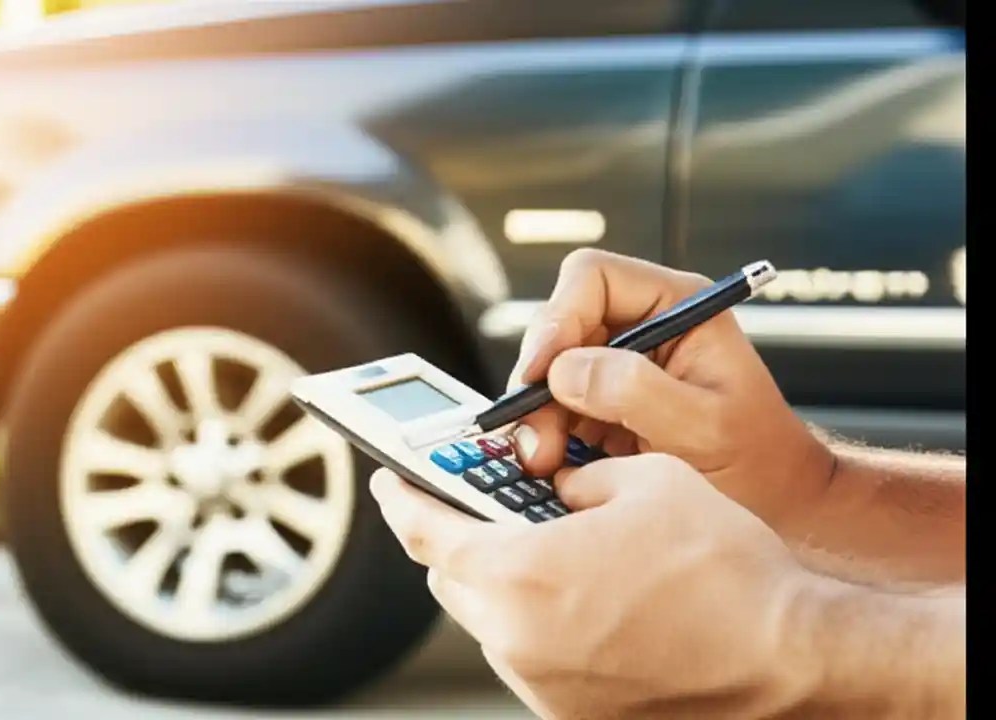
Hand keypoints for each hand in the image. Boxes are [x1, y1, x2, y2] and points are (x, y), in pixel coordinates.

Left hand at [370, 455, 820, 718]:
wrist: (789, 657)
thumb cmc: (723, 568)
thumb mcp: (642, 481)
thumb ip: (572, 482)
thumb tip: (553, 496)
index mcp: (519, 573)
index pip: (425, 530)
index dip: (400, 499)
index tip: (389, 481)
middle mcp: (516, 638)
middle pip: (453, 579)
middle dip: (460, 538)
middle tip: (479, 508)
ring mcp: (540, 685)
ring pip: (492, 621)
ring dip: (505, 583)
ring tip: (553, 553)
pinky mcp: (570, 715)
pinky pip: (530, 656)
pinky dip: (540, 623)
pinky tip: (587, 601)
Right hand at [510, 249, 833, 534]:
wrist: (775, 504)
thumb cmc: (759, 460)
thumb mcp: (703, 424)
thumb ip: (636, 390)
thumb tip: (565, 370)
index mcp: (676, 306)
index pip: (593, 277)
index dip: (558, 317)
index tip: (540, 371)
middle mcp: (642, 326)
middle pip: (560, 326)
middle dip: (538, 379)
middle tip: (536, 433)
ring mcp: (620, 366)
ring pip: (548, 370)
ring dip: (537, 415)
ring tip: (546, 459)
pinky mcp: (604, 404)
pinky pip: (554, 407)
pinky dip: (546, 435)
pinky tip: (557, 463)